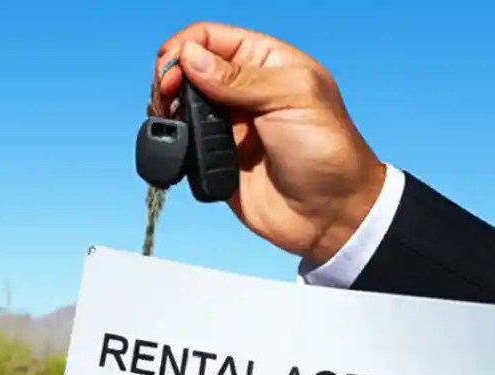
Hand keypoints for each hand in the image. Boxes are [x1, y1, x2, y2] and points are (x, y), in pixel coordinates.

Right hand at [152, 22, 386, 265]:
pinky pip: (181, 142)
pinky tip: (172, 143)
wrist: (329, 215)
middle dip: (168, 78)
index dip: (183, 49)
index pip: (210, 38)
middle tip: (166, 101)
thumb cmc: (328, 152)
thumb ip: (240, 77)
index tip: (171, 75)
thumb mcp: (294, 98)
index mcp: (266, 62)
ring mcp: (227, 124)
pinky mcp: (214, 157)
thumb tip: (190, 57)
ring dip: (165, 109)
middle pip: (188, 67)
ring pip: (179, 103)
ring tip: (168, 122)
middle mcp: (243, 90)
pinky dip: (169, 140)